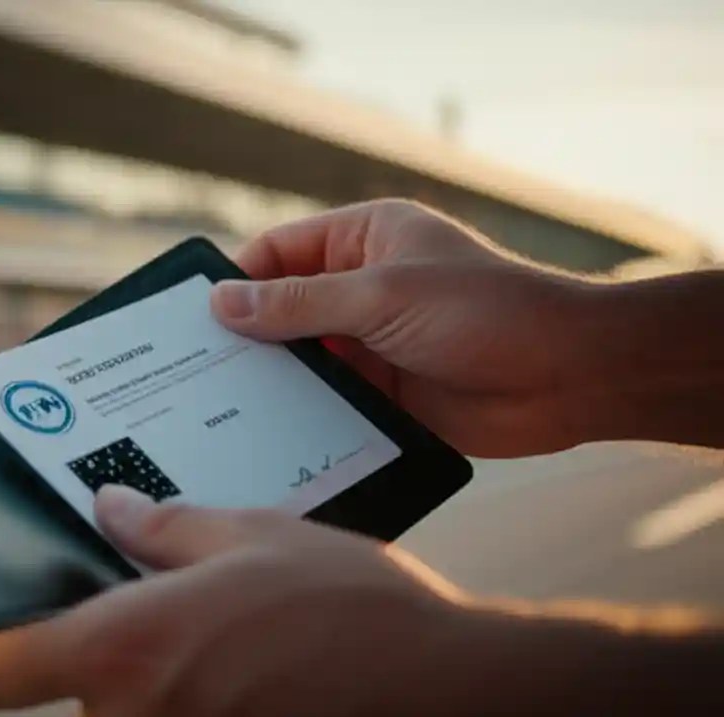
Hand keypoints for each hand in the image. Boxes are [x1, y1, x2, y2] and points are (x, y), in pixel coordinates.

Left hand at [0, 485, 470, 716]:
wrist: (450, 690)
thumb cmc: (353, 607)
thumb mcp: (251, 536)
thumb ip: (163, 528)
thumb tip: (108, 510)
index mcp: (126, 647)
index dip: (6, 651)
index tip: (33, 633)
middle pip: (71, 703)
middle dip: (108, 670)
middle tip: (173, 628)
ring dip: (159, 696)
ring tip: (225, 655)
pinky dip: (202, 713)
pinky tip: (252, 683)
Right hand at [210, 199, 598, 457]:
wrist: (570, 378)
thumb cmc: (489, 311)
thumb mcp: (381, 296)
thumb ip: (299, 303)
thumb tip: (223, 302)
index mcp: (364, 239)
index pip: (279, 252)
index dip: (236, 280)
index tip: (192, 317)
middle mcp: (362, 287)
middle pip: (282, 307)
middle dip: (247, 334)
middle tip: (194, 367)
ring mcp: (372, 342)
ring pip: (302, 358)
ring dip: (273, 377)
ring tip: (220, 403)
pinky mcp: (384, 392)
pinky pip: (328, 399)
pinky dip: (302, 412)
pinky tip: (268, 430)